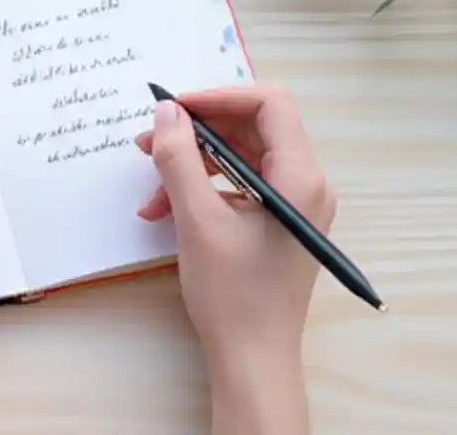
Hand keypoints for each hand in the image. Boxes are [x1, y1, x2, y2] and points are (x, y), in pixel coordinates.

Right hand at [135, 85, 333, 434]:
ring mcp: (294, 203)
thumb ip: (179, 160)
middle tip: (150, 140)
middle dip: (198, 130)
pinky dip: (202, 187)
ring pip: (241, 156)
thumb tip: (167, 113)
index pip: (269, 104)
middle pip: (253, 127)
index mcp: (300, 178)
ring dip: (193, 162)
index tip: (175, 108)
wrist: (253, 358)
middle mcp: (306, 184)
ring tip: (149, 183)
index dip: (219, 97)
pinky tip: (164, 208)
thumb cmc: (233, 295)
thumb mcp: (197, 221)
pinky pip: (240, 183)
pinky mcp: (277, 221)